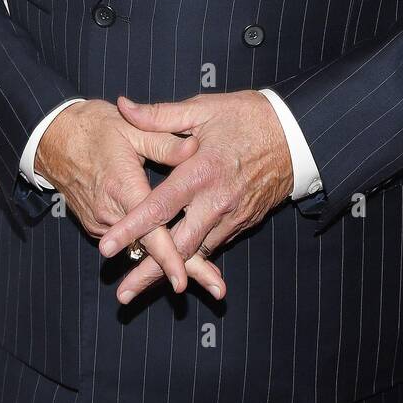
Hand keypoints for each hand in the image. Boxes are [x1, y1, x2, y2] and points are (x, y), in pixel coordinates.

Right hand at [37, 99, 224, 299]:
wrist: (56, 138)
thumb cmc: (96, 128)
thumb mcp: (132, 129)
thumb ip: (165, 142)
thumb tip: (195, 148)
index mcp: (122, 188)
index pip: (148, 231)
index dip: (168, 257)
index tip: (183, 282)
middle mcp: (110, 212)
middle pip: (150, 249)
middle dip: (184, 270)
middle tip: (217, 290)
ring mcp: (101, 223)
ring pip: (139, 248)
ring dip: (168, 260)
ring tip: (205, 274)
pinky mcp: (96, 226)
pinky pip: (127, 242)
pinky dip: (148, 247)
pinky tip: (175, 254)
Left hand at [98, 90, 293, 302]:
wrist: (294, 134)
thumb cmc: (246, 117)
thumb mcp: (202, 109)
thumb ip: (159, 115)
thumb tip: (124, 108)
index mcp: (201, 172)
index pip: (159, 207)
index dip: (132, 229)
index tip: (108, 246)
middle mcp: (215, 201)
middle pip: (177, 246)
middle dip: (148, 271)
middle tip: (122, 293)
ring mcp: (231, 216)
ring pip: (196, 253)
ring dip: (169, 273)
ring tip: (139, 289)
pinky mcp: (242, 223)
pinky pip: (213, 245)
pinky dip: (193, 260)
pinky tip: (175, 272)